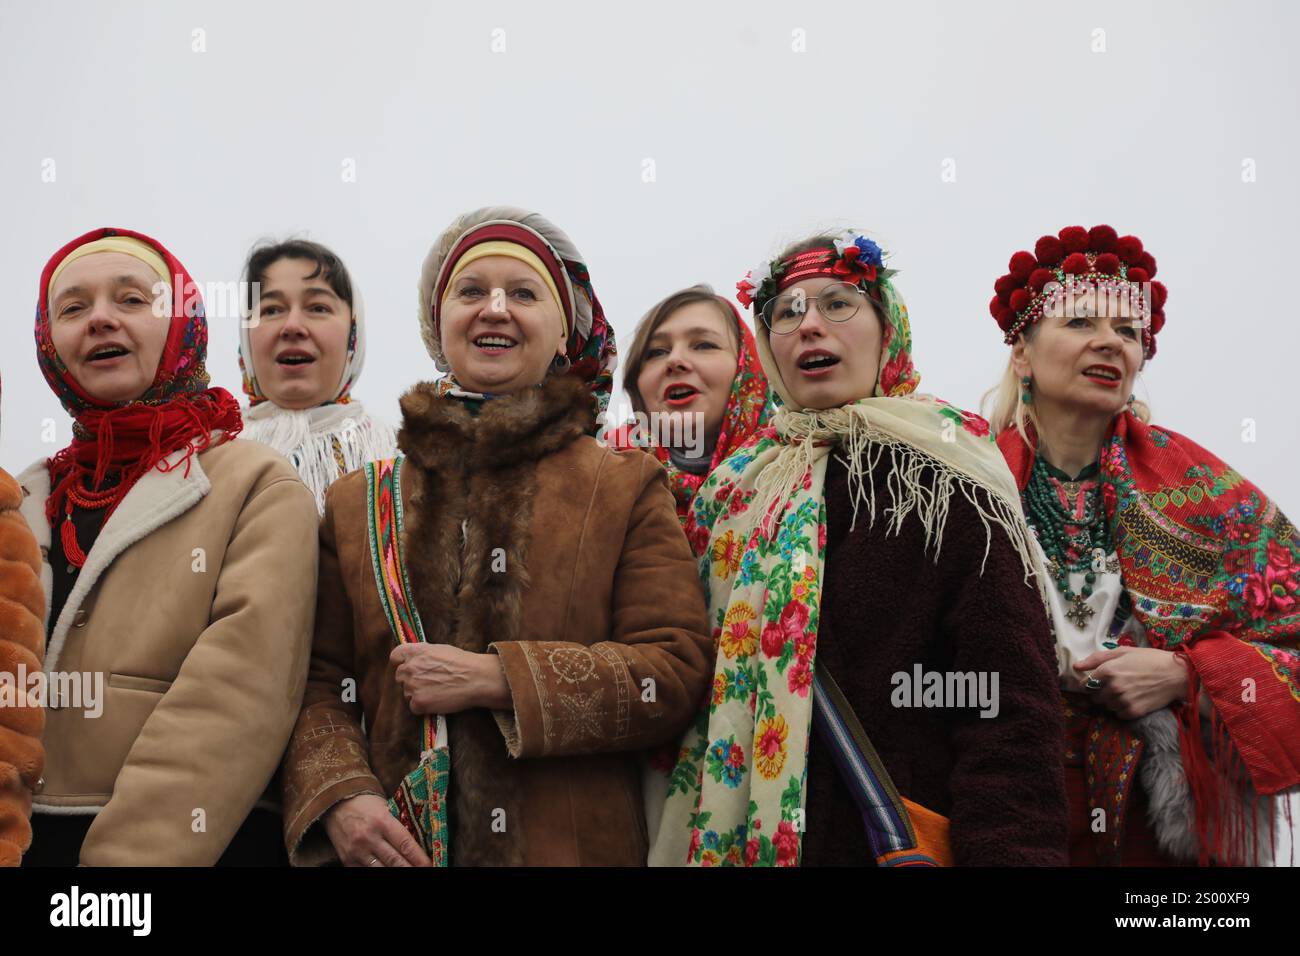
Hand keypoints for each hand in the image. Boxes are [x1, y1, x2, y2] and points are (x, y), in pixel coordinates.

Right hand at [321, 793, 430, 866]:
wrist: (335, 804)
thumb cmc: (365, 805)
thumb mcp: (385, 808)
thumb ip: (398, 825)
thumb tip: (418, 843)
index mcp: (382, 821)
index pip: (405, 844)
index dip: (419, 858)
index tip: (430, 865)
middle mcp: (369, 837)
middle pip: (395, 861)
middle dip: (411, 869)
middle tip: (424, 871)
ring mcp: (357, 851)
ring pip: (381, 870)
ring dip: (397, 873)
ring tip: (408, 872)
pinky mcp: (347, 859)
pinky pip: (365, 872)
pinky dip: (379, 873)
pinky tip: (389, 872)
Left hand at [390, 643, 511, 714]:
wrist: (476, 678)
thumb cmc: (463, 663)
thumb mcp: (440, 649)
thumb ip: (423, 653)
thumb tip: (415, 659)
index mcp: (415, 652)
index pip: (395, 656)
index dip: (401, 662)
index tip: (408, 666)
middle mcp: (410, 668)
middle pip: (400, 676)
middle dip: (411, 679)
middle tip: (428, 682)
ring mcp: (412, 686)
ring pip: (406, 693)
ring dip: (417, 694)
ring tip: (437, 692)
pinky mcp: (418, 703)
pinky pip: (414, 707)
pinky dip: (423, 706)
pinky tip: (437, 701)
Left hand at [1074, 646, 1187, 719]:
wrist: (1176, 675)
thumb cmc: (1149, 659)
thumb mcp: (1123, 652)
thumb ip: (1097, 658)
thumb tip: (1076, 666)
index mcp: (1108, 670)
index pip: (1085, 683)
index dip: (1089, 683)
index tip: (1096, 682)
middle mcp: (1113, 687)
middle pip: (1094, 696)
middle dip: (1100, 692)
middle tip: (1114, 686)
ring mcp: (1123, 700)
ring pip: (1106, 706)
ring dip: (1111, 701)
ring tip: (1125, 692)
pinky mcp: (1134, 711)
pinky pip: (1118, 714)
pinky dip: (1122, 709)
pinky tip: (1131, 700)